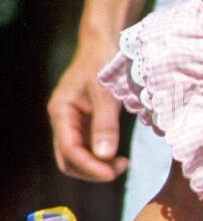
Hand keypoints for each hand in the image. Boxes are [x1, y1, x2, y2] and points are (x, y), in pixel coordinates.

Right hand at [47, 37, 129, 181]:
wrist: (104, 46)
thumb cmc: (104, 64)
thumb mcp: (106, 93)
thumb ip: (105, 124)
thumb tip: (104, 155)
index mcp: (61, 112)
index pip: (70, 151)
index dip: (90, 167)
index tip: (113, 173)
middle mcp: (63, 121)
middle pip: (69, 160)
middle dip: (92, 170)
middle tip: (120, 168)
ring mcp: (74, 124)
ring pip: (79, 158)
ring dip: (98, 166)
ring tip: (123, 163)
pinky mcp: (86, 125)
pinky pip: (90, 149)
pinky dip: (103, 158)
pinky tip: (121, 157)